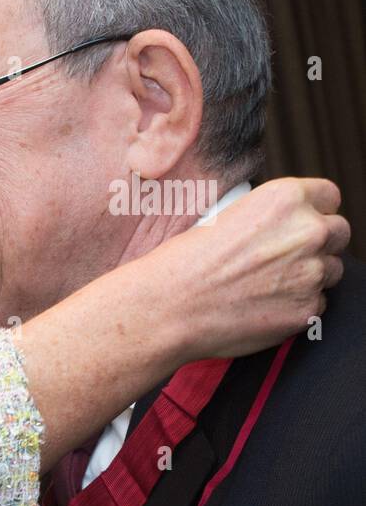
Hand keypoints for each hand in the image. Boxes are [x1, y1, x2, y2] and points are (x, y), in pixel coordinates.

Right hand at [158, 177, 348, 360]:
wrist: (167, 307)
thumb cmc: (183, 263)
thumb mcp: (225, 217)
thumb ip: (269, 217)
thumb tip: (286, 227)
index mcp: (286, 199)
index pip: (329, 196)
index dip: (314, 211)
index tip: (302, 222)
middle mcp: (308, 231)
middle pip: (338, 232)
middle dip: (317, 243)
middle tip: (283, 257)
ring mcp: (312, 273)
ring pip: (330, 270)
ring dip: (307, 276)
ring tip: (264, 284)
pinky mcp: (307, 310)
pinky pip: (316, 304)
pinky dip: (295, 306)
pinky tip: (261, 305)